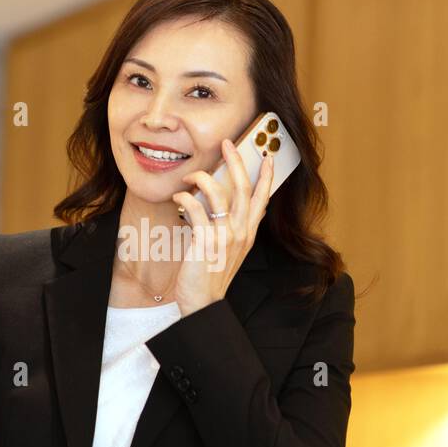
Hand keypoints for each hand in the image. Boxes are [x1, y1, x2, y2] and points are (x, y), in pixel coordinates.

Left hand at [172, 136, 273, 316]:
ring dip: (202, 178)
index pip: (263, 199)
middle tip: (227, 143)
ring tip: (190, 175)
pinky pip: (196, 209)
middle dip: (236, 161)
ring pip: (219, 194)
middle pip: (243, 188)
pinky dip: (185, 198)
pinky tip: (178, 197)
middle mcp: (241, 232)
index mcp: (248, 233)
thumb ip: (238, 230)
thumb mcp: (231, 251)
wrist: (203, 303)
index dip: (267, 176)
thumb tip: (244, 211)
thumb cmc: (212, 276)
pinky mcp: (206, 241)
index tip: (269, 156)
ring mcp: (225, 236)